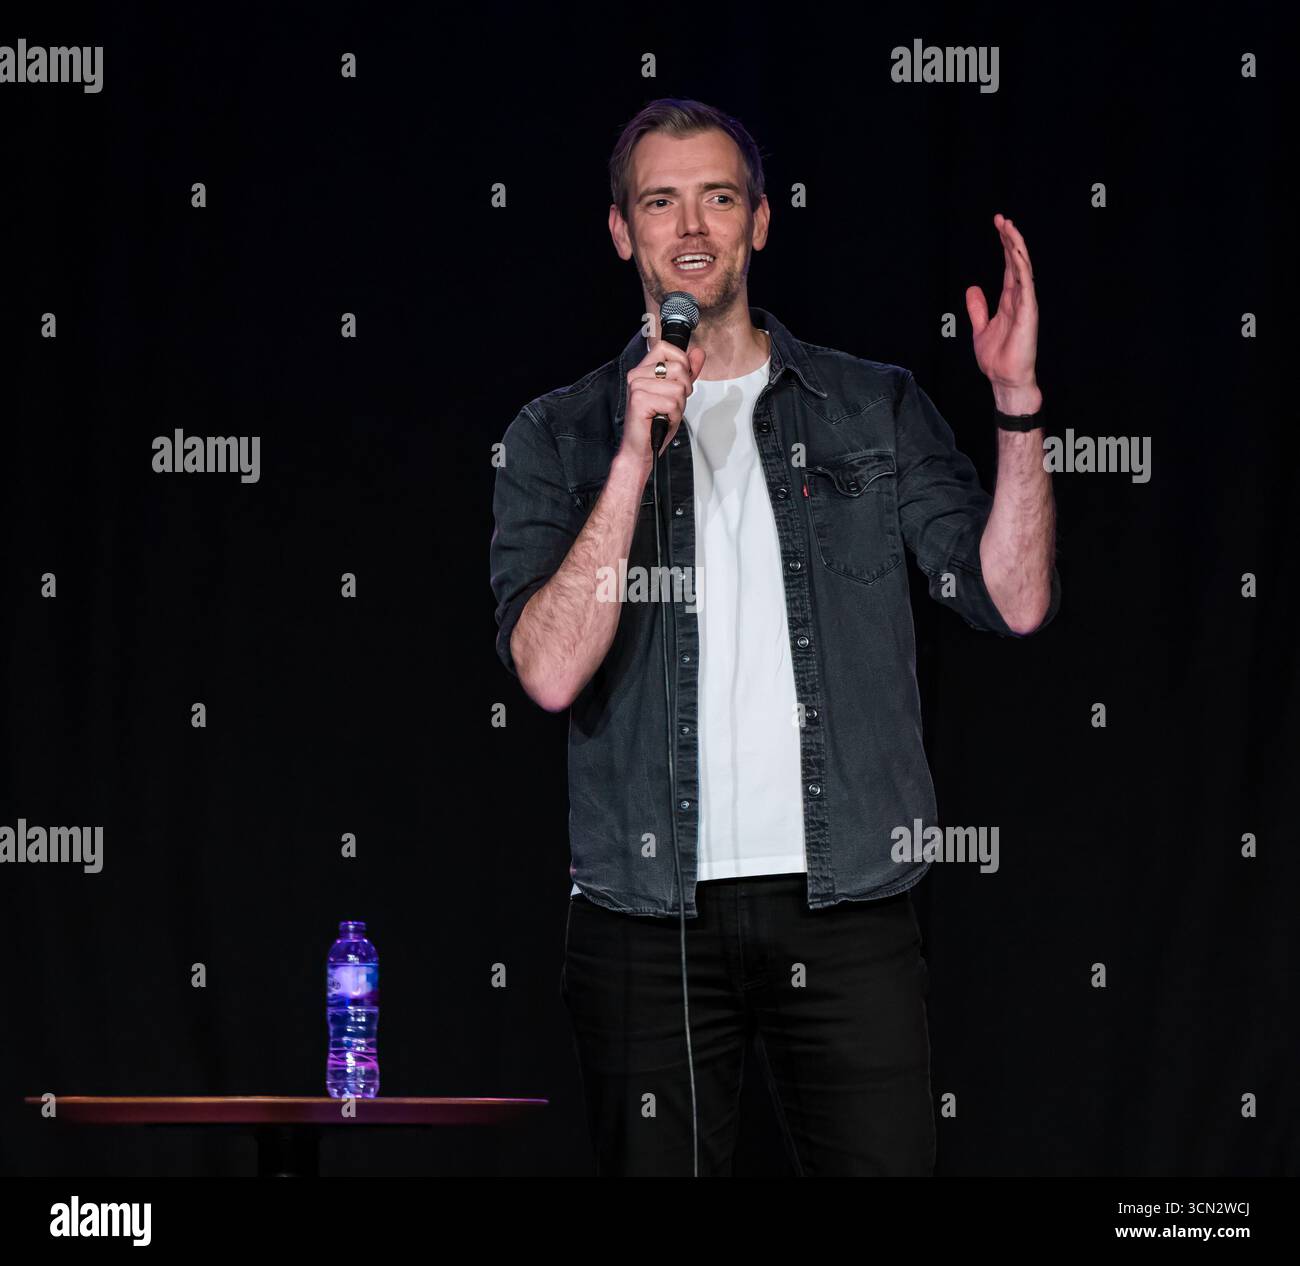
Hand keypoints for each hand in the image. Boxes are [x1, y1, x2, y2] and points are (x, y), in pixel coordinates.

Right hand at [619, 340, 707, 468]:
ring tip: (665, 413)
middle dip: (683, 390)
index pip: (666, 348)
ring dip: (678, 406)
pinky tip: (662, 419)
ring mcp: (636, 386)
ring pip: (678, 388)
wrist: (641, 449)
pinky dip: (673, 415)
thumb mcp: (676, 394)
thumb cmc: (655, 423)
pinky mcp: (639, 400)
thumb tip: (699, 352)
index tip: (678, 382)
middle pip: (678, 368)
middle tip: (670, 404)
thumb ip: (688, 372)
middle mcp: (636, 375)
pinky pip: (672, 403)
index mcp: (643, 370)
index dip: (681, 363)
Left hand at [966, 214, 1039, 407]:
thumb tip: (973, 288)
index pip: (1008, 266)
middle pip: (1016, 261)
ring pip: (1023, 268)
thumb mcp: (980, 328)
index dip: (1004, 245)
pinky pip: (1026, 285)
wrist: (1004, 378)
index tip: (998, 224)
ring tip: (1008, 227)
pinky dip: (1022, 267)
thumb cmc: (997, 358)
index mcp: (1009, 300)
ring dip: (1016, 247)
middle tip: (1001, 218)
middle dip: (1009, 239)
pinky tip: (1016, 252)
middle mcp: (1019, 298)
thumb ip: (978, 308)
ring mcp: (1025, 304)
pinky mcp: (1028, 312)